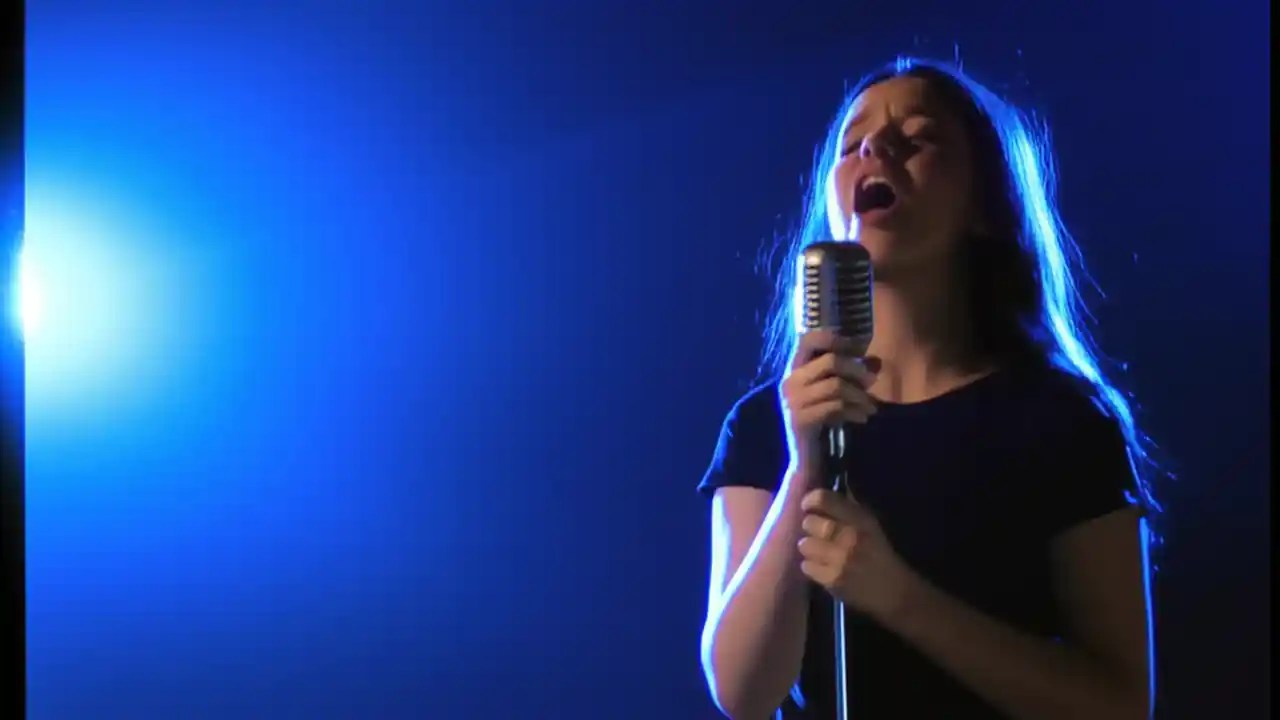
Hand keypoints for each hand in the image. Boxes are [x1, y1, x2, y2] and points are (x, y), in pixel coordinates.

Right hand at [779, 329, 876, 473]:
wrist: (807, 461)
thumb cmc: (823, 423)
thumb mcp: (833, 395)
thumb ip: (846, 376)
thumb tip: (875, 362)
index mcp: (794, 372)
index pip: (808, 340)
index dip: (834, 338)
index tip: (858, 348)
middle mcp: (789, 383)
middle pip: (830, 361)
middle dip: (856, 370)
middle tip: (872, 382)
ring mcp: (792, 402)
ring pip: (836, 385)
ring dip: (860, 395)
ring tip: (871, 407)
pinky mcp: (801, 420)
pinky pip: (835, 407)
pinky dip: (854, 411)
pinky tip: (863, 418)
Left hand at [797, 489, 916, 622]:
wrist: (894, 592)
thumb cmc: (879, 553)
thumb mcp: (871, 525)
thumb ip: (849, 507)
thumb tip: (827, 490)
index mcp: (860, 519)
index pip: (824, 499)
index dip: (810, 500)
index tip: (807, 506)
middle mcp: (849, 536)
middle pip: (809, 522)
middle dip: (809, 527)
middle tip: (816, 533)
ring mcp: (840, 560)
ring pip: (804, 544)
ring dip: (809, 547)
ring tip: (819, 551)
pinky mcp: (832, 580)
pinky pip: (806, 566)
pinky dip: (811, 566)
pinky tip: (822, 567)